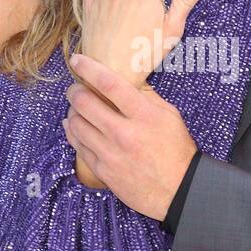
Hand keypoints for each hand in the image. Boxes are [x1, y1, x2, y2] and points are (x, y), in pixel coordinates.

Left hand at [64, 54, 197, 219]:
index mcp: (143, 115)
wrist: (178, 190)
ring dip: (72, 111)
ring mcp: (110, 153)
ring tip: (76, 108)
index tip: (76, 59)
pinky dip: (72, 132)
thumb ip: (146, 96)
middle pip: (84, 103)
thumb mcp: (170, 116)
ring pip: (75, 124)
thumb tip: (127, 78)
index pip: (109, 84)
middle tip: (75, 88)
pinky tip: (73, 126)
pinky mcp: (102, 170)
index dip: (88, 68)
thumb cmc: (176, 150)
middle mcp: (124, 133)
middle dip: (74, 90)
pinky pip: (77, 146)